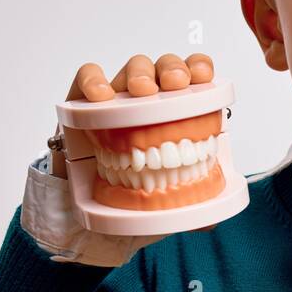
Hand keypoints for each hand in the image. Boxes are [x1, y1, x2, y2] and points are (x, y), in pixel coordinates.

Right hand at [53, 52, 217, 235]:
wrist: (86, 208)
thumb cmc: (131, 193)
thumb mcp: (165, 201)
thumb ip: (190, 208)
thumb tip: (208, 223)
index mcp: (176, 112)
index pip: (191, 75)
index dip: (198, 67)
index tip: (203, 77)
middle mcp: (149, 100)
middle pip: (163, 67)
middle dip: (172, 69)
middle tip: (176, 85)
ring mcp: (117, 99)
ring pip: (132, 68)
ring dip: (140, 73)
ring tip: (143, 91)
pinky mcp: (82, 103)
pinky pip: (86, 78)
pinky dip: (93, 80)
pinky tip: (101, 95)